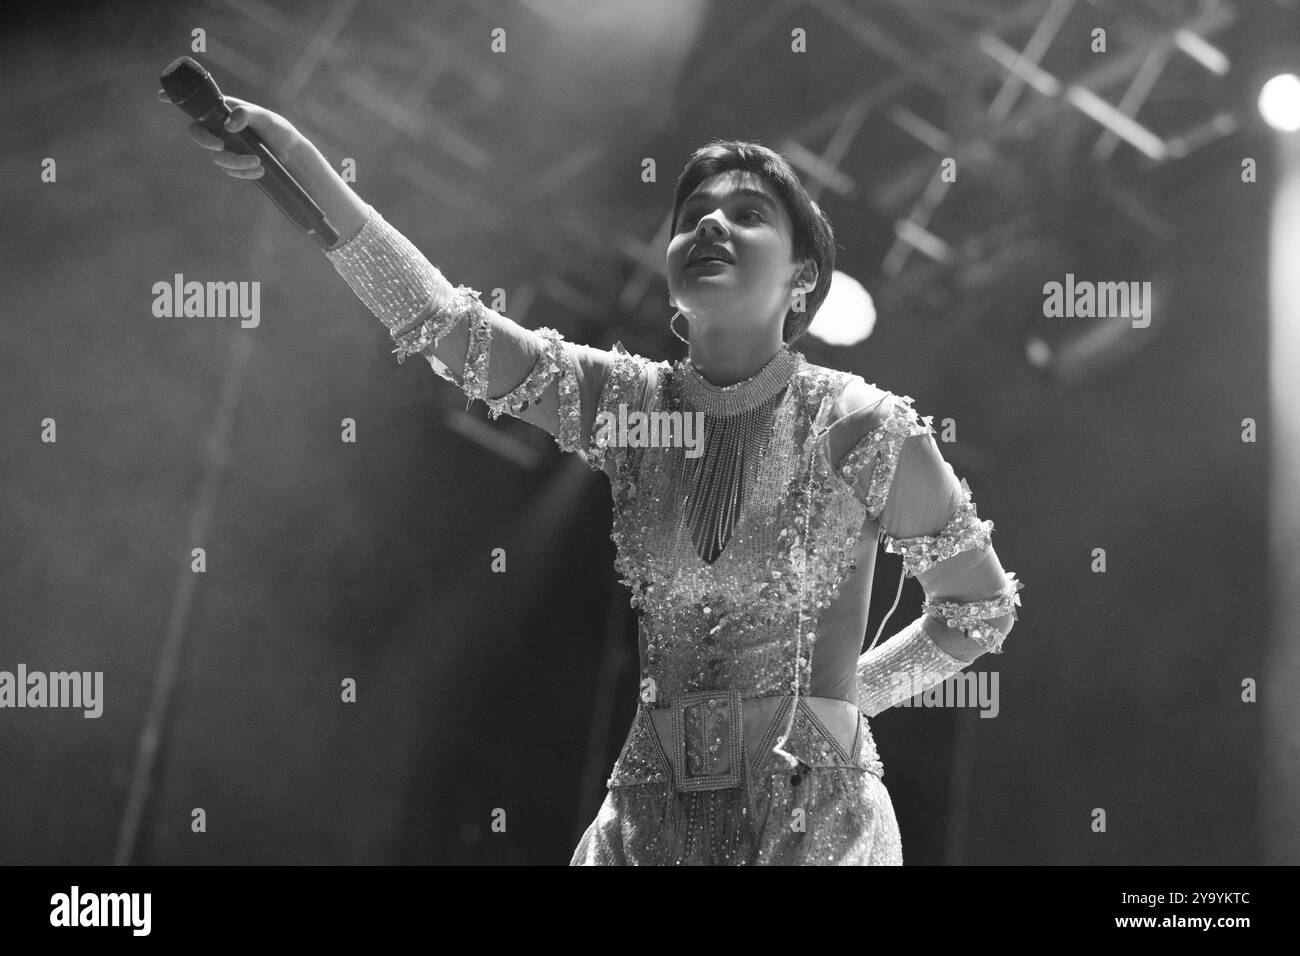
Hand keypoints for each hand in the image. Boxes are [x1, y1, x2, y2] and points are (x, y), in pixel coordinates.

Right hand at [156, 89, 304, 179]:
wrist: (294, 158)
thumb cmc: (280, 132)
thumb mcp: (266, 119)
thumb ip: (247, 115)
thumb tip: (228, 123)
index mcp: (226, 110)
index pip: (198, 103)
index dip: (177, 99)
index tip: (161, 95)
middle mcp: (221, 128)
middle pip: (197, 133)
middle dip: (205, 141)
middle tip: (220, 146)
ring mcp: (226, 147)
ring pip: (216, 157)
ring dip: (235, 162)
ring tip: (259, 162)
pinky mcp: (234, 164)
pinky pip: (229, 171)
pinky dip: (243, 172)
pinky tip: (260, 171)